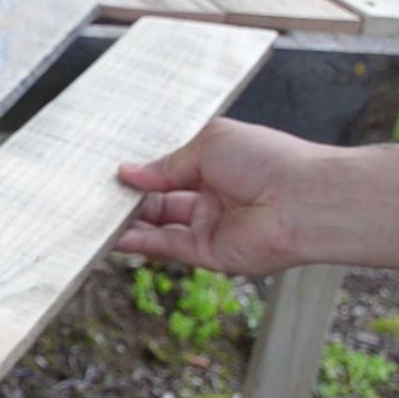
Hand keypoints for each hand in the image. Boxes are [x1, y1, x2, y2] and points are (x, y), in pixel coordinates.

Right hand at [115, 119, 323, 275]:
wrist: (302, 199)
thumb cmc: (268, 160)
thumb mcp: (207, 144)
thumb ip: (165, 165)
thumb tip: (128, 173)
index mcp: (216, 164)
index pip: (169, 170)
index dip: (142, 172)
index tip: (113, 172)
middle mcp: (212, 196)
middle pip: (159, 200)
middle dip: (130, 198)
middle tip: (98, 194)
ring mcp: (209, 226)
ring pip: (159, 225)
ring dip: (128, 221)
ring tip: (96, 213)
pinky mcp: (208, 252)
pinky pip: (166, 246)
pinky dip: (139, 242)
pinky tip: (115, 234)